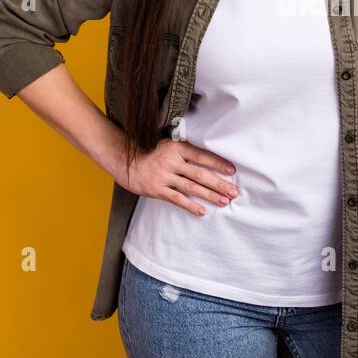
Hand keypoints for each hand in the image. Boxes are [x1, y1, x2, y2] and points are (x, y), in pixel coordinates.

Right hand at [120, 138, 239, 217]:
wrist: (124, 160)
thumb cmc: (151, 152)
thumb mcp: (168, 145)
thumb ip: (185, 151)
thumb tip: (210, 160)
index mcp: (176, 147)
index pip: (201, 155)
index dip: (217, 163)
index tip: (232, 170)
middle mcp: (170, 161)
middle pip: (199, 174)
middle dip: (218, 184)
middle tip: (233, 192)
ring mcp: (163, 176)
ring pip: (191, 187)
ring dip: (209, 195)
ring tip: (224, 202)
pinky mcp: (156, 190)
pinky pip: (177, 199)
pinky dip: (190, 206)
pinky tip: (202, 211)